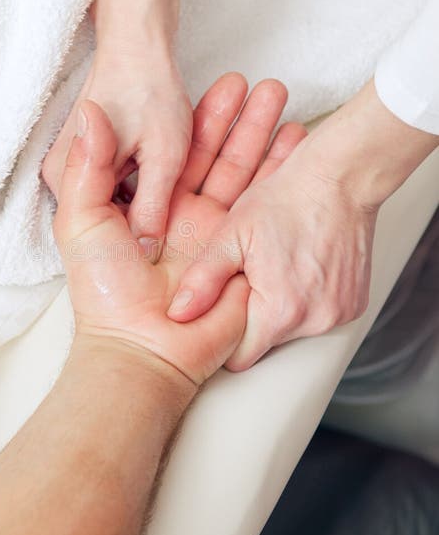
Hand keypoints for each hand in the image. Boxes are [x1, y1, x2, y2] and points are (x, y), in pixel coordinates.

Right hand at [42, 47, 192, 246]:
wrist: (137, 44)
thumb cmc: (150, 90)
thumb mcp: (163, 157)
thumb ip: (153, 207)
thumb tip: (148, 251)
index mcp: (69, 181)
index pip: (108, 232)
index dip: (144, 238)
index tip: (177, 242)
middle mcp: (61, 178)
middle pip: (109, 218)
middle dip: (145, 218)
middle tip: (184, 221)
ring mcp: (72, 166)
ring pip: (116, 201)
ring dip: (145, 200)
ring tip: (175, 196)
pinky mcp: (86, 156)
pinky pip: (116, 184)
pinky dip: (141, 183)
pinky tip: (165, 178)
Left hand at [53, 72, 305, 395]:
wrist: (141, 352)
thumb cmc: (104, 292)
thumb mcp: (82, 222)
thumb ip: (86, 167)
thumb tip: (90, 112)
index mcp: (154, 207)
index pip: (183, 151)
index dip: (205, 118)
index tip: (224, 83)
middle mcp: (190, 221)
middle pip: (221, 160)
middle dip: (242, 121)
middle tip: (262, 84)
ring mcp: (222, 242)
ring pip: (247, 180)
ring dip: (266, 142)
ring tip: (285, 102)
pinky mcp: (247, 264)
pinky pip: (266, 215)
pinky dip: (282, 180)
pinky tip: (299, 145)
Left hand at [167, 118, 378, 370]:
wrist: (340, 177)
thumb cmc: (285, 199)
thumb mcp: (231, 235)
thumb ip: (203, 280)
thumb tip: (178, 315)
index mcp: (279, 311)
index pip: (240, 357)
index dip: (225, 334)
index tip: (222, 307)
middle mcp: (314, 321)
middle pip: (267, 342)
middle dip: (253, 316)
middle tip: (251, 274)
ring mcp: (339, 315)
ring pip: (293, 329)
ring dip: (281, 307)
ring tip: (277, 265)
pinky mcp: (355, 305)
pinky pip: (319, 315)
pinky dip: (308, 299)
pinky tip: (301, 266)